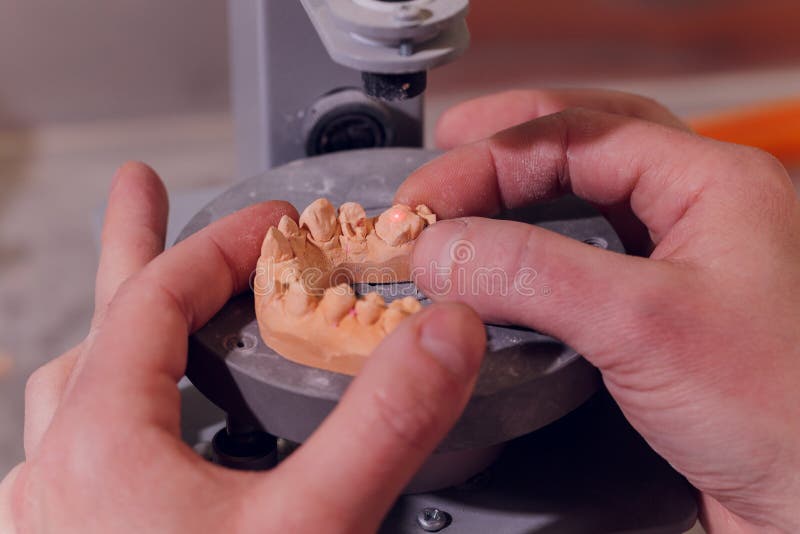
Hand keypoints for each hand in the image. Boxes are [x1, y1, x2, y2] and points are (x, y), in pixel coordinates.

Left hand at [0, 163, 485, 532]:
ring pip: (79, 387)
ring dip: (125, 330)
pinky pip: (86, 447)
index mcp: (103, 442)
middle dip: (134, 244)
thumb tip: (442, 335)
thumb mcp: (311, 529)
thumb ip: (383, 426)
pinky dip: (126, 405)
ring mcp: (55, 515)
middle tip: (142, 188)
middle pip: (102, 322)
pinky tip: (158, 431)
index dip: (223, 243)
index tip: (279, 220)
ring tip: (152, 300)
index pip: (158, 296)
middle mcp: (59, 470)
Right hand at [396, 89, 799, 532]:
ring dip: (523, 191)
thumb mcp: (643, 325)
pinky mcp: (661, 317)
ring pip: (588, 199)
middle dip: (509, 144)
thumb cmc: (787, 416)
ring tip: (467, 194)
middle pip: (587, 145)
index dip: (489, 158)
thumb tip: (444, 249)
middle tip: (445, 150)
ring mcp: (682, 263)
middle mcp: (700, 212)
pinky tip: (507, 263)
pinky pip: (587, 261)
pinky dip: (536, 252)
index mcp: (713, 183)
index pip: (578, 135)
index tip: (426, 199)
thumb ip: (532, 275)